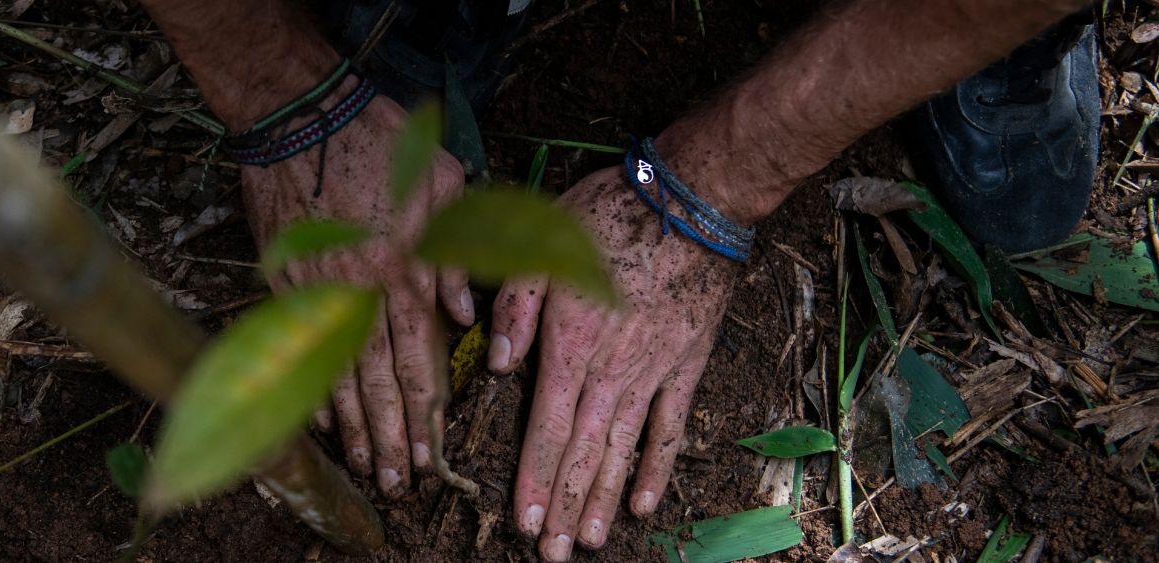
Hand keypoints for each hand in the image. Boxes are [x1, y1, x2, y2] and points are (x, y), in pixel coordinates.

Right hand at [241, 89, 474, 497]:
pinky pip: (300, 347)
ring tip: (362, 468)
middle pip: (376, 383)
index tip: (430, 457)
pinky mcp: (283, 284)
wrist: (300, 116)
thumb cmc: (379, 142)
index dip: (425, 416)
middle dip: (389, 439)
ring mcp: (315, 293)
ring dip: (351, 427)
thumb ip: (458, 260)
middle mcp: (358, 293)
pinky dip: (309, 386)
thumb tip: (464, 320)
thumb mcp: (443, 186)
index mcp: (402, 272)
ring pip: (335, 374)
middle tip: (397, 484)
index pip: (417, 362)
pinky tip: (319, 421)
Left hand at [487, 166, 740, 560]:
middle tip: (554, 554)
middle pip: (583, 453)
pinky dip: (657, 466)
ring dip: (605, 500)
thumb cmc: (608, 214)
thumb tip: (496, 365)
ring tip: (592, 542)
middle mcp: (610, 369)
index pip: (545, 428)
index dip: (535, 480)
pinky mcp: (687, 365)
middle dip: (566, 508)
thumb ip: (514, 308)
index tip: (526, 524)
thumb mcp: (541, 246)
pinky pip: (671, 426)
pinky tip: (646, 503)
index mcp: (569, 343)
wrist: (692, 199)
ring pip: (623, 450)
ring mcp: (653, 372)